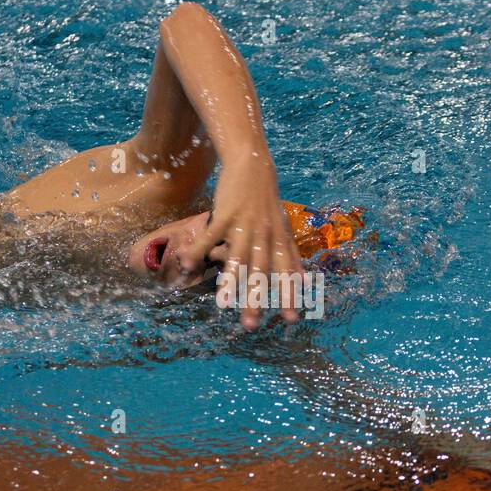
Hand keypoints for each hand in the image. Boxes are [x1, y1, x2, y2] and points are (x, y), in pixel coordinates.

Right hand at [178, 153, 303, 329]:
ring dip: (229, 283)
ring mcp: (244, 225)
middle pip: (260, 272)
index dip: (288, 295)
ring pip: (237, 258)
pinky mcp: (224, 214)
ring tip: (222, 306)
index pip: (285, 272)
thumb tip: (303, 279)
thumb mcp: (283, 226)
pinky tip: (187, 267)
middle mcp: (264, 235)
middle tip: (251, 326)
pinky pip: (210, 236)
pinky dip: (198, 251)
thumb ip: (290, 254)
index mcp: (279, 240)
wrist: (253, 164)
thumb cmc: (267, 200)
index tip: (289, 320)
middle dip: (255, 299)